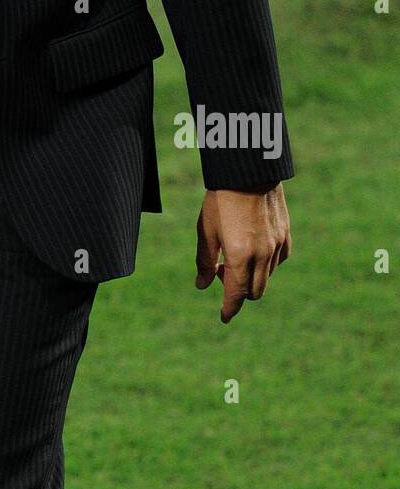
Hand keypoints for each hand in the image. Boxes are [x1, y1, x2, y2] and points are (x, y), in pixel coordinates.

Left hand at [195, 184, 291, 323]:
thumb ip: (205, 261)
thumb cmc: (221, 199)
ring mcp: (277, 245)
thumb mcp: (206, 230)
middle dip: (239, 292)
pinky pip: (279, 260)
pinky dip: (267, 264)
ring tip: (235, 256)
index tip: (224, 317)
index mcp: (240, 256)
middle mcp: (262, 255)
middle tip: (222, 273)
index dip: (229, 308)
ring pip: (267, 276)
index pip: (236, 294)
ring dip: (252, 276)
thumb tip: (202, 285)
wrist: (248, 171)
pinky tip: (255, 251)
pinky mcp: (286, 234)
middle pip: (254, 291)